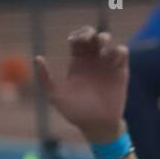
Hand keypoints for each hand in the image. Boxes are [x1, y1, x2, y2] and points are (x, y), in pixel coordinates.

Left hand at [35, 26, 128, 143]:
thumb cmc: (74, 112)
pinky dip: (118, 50)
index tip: (74, 41)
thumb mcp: (55, 95)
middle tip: (87, 38)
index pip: (78, 40)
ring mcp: (107, 65)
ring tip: (101, 44)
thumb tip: (37, 57)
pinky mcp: (120, 71)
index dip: (77, 35)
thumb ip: (45, 77)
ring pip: (108, 41)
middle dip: (90, 32)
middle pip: (92, 36)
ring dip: (104, 37)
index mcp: (77, 63)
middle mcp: (92, 61)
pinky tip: (111, 57)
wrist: (96, 126)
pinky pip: (122, 53)